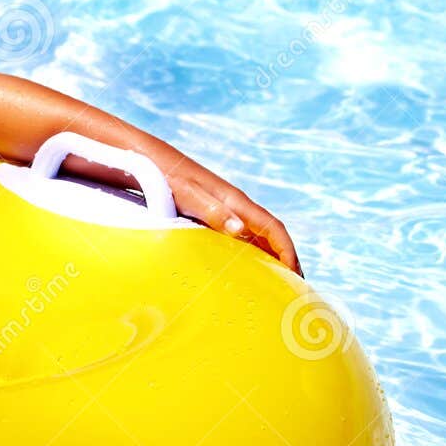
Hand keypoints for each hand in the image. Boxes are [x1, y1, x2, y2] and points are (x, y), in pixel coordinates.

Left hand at [166, 158, 301, 274]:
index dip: (287, 249)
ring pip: (257, 235)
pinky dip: (251, 252)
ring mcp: (225, 209)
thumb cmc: (167, 176)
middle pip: (271, 234)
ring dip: (271, 256)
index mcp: (236, 201)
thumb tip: (240, 229)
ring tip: (278, 282)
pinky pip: (240, 236)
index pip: (273, 227)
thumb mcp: (188, 195)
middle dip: (286, 257)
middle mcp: (236, 205)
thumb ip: (213, 210)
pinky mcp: (213, 213)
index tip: (295, 273)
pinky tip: (247, 267)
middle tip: (295, 286)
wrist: (150, 159)